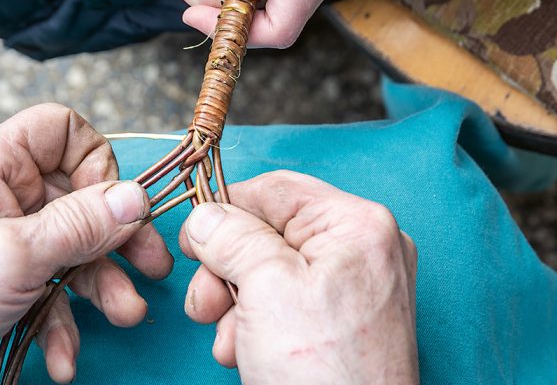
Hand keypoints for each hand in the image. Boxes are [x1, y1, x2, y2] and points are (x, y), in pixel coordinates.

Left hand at [0, 105, 172, 384]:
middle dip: (115, 237)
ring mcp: (3, 240)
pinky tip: (64, 355)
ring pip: (72, 246)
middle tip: (151, 267)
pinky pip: (51, 285)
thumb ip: (80, 224)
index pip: (59, 129)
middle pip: (78, 195)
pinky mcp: (5, 281)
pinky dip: (64, 319)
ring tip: (123, 315)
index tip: (113, 206)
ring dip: (100, 284)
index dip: (93, 161)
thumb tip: (136, 198)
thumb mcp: (14, 257)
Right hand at [180, 171, 417, 383]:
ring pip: (271, 271)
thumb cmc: (324, 373)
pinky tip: (244, 351)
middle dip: (227, 268)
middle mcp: (363, 250)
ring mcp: (354, 289)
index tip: (193, 237)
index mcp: (358, 225)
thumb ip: (230, 236)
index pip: (277, 189)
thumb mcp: (264, 286)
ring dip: (234, 302)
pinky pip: (287, 302)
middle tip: (205, 302)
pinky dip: (256, 323)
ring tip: (228, 337)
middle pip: (270, 233)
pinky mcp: (341, 323)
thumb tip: (204, 216)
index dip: (226, 208)